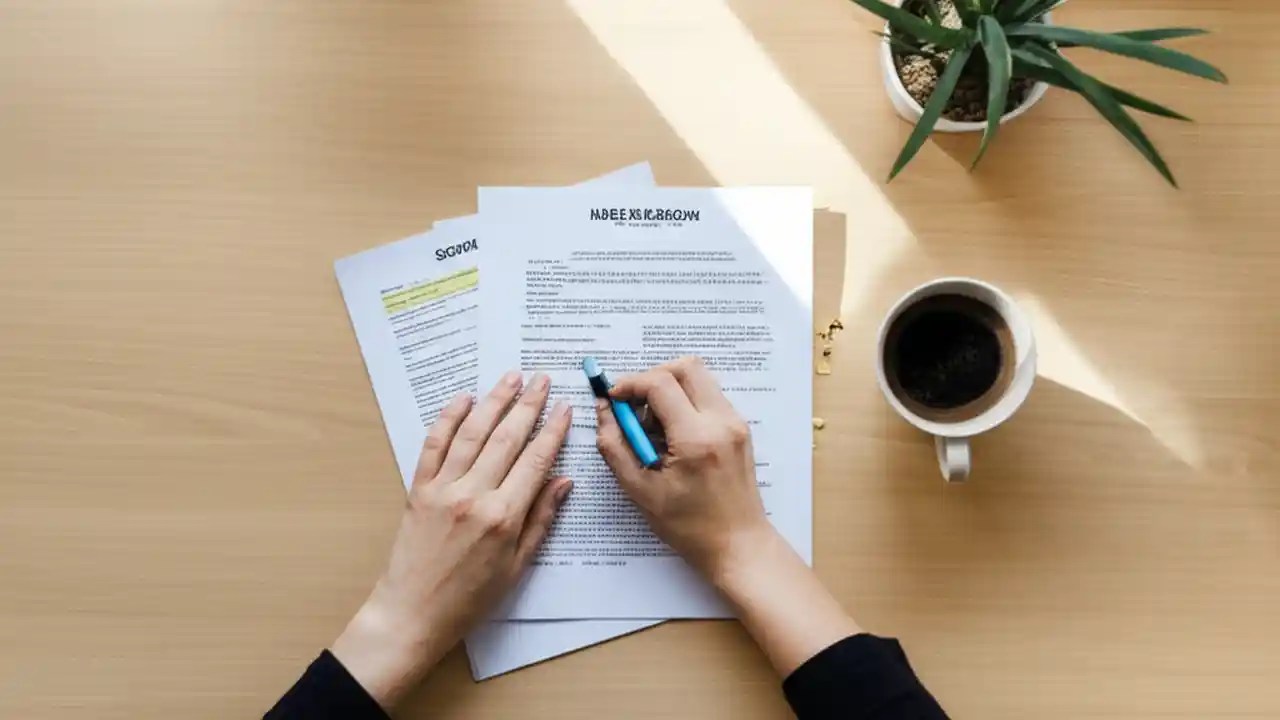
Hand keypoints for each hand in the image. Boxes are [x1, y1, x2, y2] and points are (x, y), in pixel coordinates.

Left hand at [332, 371, 572, 708]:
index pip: (536, 461)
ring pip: (472, 433)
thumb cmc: (468, 600)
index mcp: (504, 518)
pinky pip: (435, 445)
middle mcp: (473, 496)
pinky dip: (449, 419)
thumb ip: (540, 520)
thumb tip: (564, 481)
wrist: (411, 615)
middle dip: (527, 405)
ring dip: (493, 401)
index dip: (553, 431)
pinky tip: (463, 400)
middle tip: (541, 379)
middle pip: (506, 438)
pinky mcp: (418, 490)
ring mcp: (443, 490)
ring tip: (510, 378)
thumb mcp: (516, 567)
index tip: (564, 408)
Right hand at [596, 356, 859, 676]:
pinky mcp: (740, 428)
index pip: (659, 383)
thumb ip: (615, 446)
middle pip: (685, 366)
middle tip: (635, 407)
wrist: (739, 545)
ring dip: (669, 390)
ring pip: (698, 378)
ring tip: (654, 428)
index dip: (629, 384)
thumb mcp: (641, 490)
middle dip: (652, 377)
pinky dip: (684, 403)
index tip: (612, 400)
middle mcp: (722, 422)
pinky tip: (672, 437)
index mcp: (696, 438)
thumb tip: (603, 410)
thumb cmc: (689, 527)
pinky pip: (708, 396)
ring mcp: (736, 422)